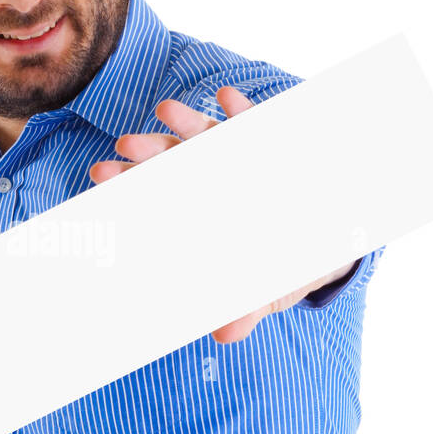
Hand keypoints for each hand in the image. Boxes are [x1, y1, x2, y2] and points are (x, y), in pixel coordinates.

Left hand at [87, 86, 356, 342]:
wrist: (331, 237)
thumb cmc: (286, 266)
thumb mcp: (268, 290)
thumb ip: (246, 308)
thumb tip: (225, 336)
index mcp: (197, 211)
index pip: (155, 195)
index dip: (128, 186)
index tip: (101, 175)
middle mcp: (208, 178)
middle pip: (169, 161)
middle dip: (146, 152)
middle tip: (123, 145)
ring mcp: (236, 156)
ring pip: (203, 135)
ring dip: (184, 121)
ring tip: (166, 110)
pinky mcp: (270, 140)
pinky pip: (254, 120)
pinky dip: (241, 108)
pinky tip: (228, 98)